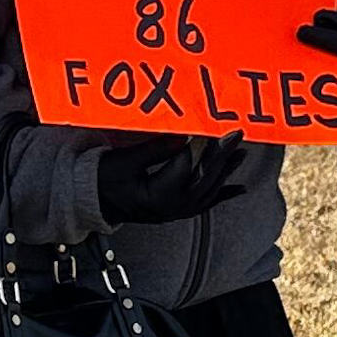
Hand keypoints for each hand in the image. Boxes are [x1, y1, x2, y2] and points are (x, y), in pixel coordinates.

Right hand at [93, 130, 248, 224]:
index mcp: (159, 195)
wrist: (95, 202)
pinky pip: (206, 202)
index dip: (201, 145)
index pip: (187, 166)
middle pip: (204, 177)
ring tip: (241, 152)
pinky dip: (224, 193)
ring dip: (226, 170)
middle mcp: (173, 206)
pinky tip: (240, 188)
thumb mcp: (126, 161)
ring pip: (210, 189)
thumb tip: (183, 136)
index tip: (213, 126)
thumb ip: (156, 150)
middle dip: (222, 154)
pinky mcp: (178, 210)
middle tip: (236, 133)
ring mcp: (177, 210)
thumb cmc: (105, 180)